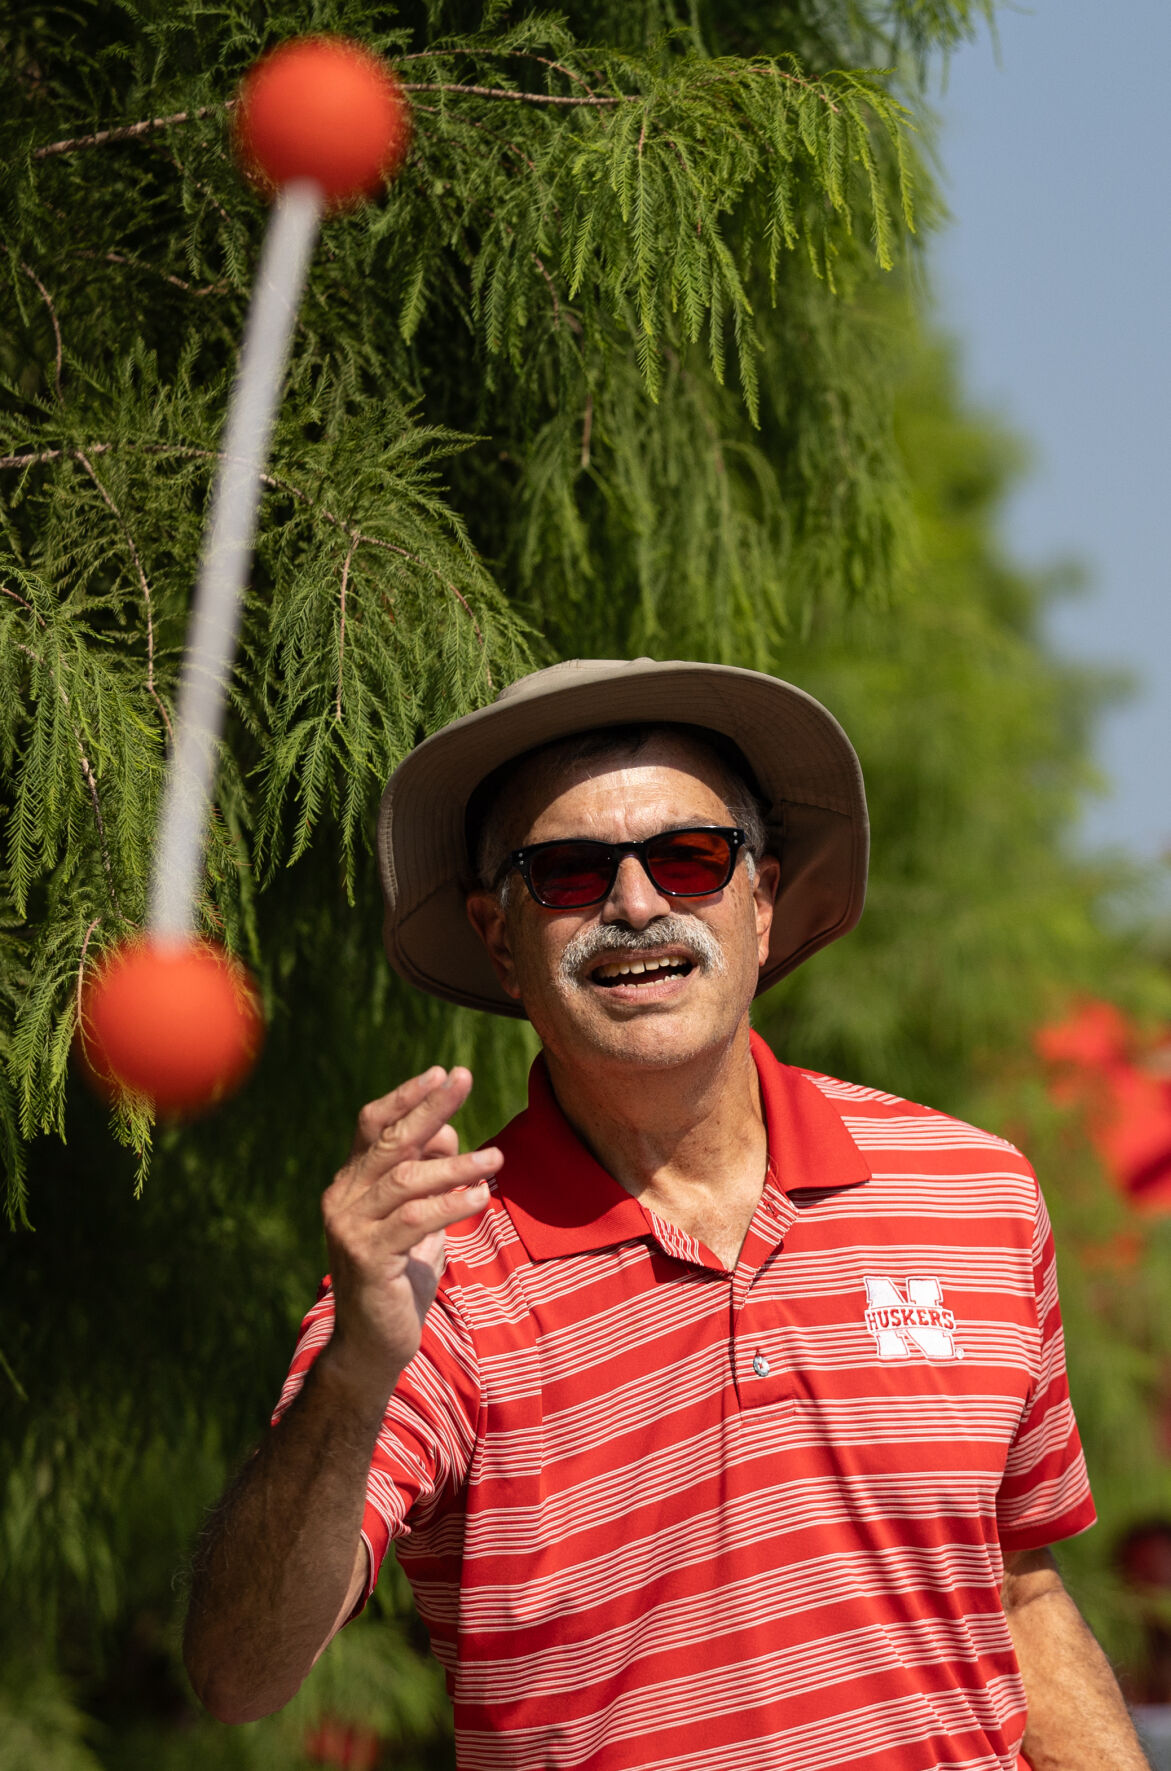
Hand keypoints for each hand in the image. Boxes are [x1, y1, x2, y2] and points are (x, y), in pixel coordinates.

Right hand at [320, 1067, 500, 1402]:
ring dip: (457, 1166)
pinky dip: (450, 1205)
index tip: (442, 1072)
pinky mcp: (365, 1257)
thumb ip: (428, 1178)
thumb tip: (449, 1131)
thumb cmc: (401, 1276)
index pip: (373, 1124)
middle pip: (389, 1139)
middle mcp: (342, 1197)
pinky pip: (414, 1219)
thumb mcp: (419, 1220)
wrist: (374, 1344)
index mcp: (351, 1182)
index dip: (407, 1097)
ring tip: (497, 1160)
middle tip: (465, 1078)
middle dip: (431, 1107)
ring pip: (407, 1179)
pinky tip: (481, 1197)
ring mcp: (349, 1226)